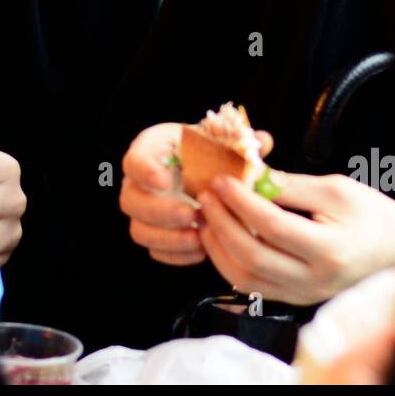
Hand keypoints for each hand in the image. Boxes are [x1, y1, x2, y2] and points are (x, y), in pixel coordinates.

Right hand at [119, 122, 272, 266]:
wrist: (206, 172)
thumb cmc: (211, 153)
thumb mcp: (223, 143)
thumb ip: (239, 142)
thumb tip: (264, 141)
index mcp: (151, 152)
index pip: (133, 160)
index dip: (144, 170)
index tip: (165, 179)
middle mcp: (139, 182)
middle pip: (130, 200)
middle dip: (160, 210)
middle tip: (191, 214)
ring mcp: (143, 211)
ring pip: (139, 230)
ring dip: (168, 237)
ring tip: (199, 237)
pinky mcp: (154, 234)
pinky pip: (155, 251)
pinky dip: (176, 254)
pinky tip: (201, 251)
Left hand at [197, 171, 394, 305]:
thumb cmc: (373, 216)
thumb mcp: (336, 190)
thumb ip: (291, 185)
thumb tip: (251, 176)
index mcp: (329, 250)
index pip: (272, 226)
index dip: (241, 202)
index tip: (222, 180)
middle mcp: (314, 280)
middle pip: (252, 255)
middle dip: (222, 222)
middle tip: (206, 196)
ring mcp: (304, 295)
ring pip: (246, 277)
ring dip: (218, 245)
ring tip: (207, 216)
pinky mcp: (296, 299)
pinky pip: (252, 286)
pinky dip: (229, 262)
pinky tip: (220, 238)